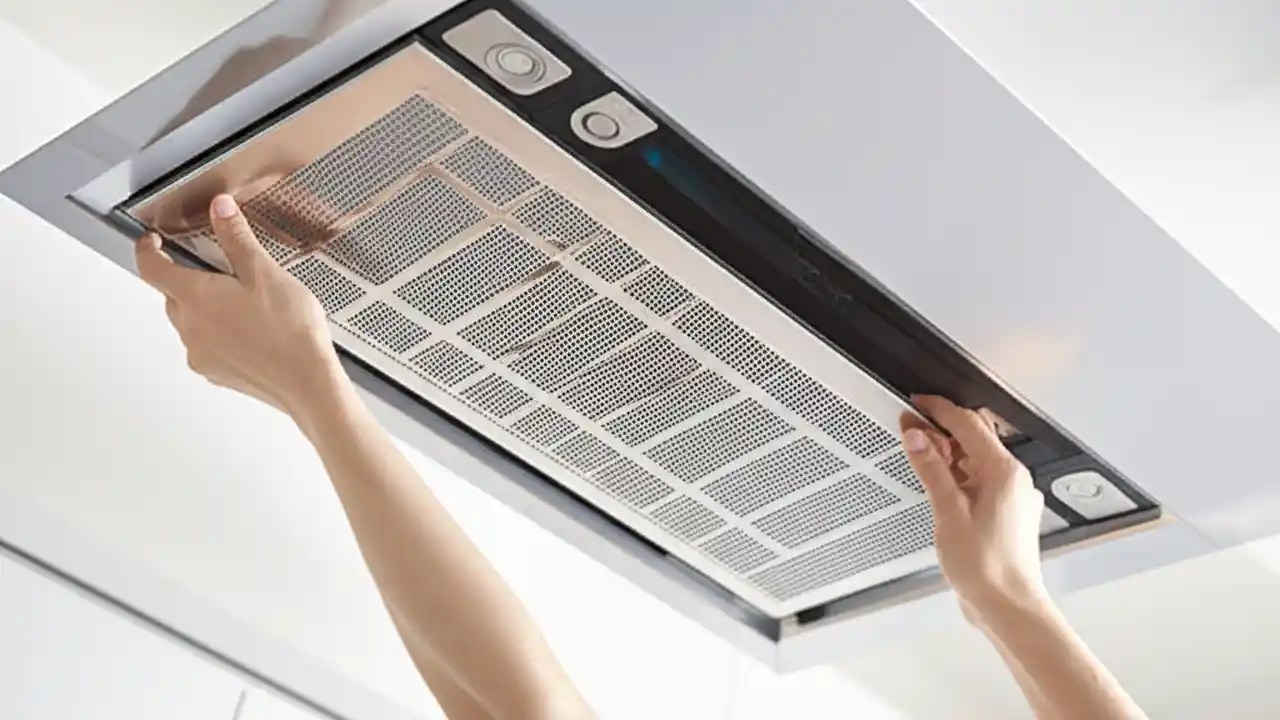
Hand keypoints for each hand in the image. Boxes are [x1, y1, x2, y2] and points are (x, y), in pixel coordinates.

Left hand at [134, 194, 345, 417]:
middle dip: (186, 279)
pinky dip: (219, 335)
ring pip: (190, 322)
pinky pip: (206, 346)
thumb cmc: (289, 332)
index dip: (147, 250)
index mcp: (196, 297)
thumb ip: (237, 238)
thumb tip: (220, 209)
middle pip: (172, 295)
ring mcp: (201, 354)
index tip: (150, 241)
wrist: (308, 383)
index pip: (151, 269)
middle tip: (217, 270)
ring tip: (244, 305)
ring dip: (205, 309)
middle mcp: (190, 327)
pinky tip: (251, 332)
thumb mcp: (265, 273)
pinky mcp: (216, 373)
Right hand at [900, 396, 1048, 624]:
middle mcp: (1014, 481)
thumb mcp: (948, 512)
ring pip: (978, 461)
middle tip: (912, 433)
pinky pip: (982, 481)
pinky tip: (942, 489)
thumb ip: (931, 469)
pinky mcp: (1007, 514)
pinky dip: (959, 477)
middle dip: (942, 432)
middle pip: (976, 439)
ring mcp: (1013, 498)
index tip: (917, 403)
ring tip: (923, 461)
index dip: (938, 409)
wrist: (1008, 606)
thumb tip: (916, 438)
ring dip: (950, 456)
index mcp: (1004, 472)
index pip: (968, 424)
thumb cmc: (988, 567)